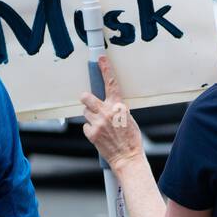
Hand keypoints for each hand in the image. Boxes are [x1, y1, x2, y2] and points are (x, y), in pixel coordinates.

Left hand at [81, 54, 144, 170]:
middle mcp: (107, 112)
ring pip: (85, 112)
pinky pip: (85, 126)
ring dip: (90, 117)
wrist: (127, 157)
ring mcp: (98, 123)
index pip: (111, 84)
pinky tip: (99, 134)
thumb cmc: (130, 139)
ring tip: (101, 125)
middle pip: (86, 97)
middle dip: (86, 99)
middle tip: (89, 103)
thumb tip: (108, 104)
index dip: (106, 70)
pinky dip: (90, 129)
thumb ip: (117, 109)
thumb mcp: (128, 119)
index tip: (101, 59)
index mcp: (119, 107)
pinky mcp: (92, 133)